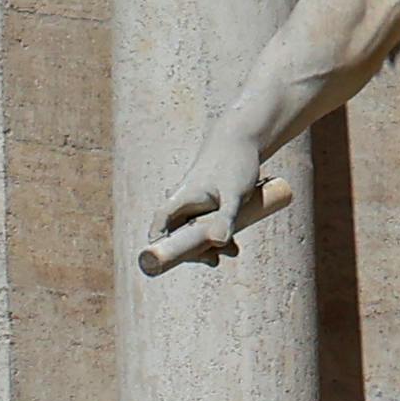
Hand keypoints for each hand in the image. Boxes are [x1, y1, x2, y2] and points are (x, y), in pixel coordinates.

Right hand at [135, 161, 281, 276]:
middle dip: (193, 252)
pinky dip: (216, 237)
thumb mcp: (233, 193)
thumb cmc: (234, 163)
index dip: (159, 244)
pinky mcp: (207, 205)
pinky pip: (206, 227)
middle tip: (214, 261)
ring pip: (194, 234)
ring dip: (209, 246)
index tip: (164, 260)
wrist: (240, 139)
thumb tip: (219, 243)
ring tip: (233, 251)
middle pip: (177, 236)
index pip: (160, 224)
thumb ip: (226, 218)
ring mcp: (195, 205)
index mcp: (181, 199)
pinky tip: (232, 245)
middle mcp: (183, 204)